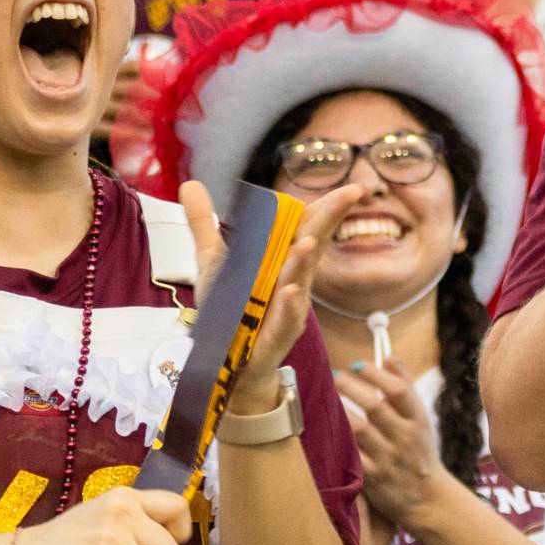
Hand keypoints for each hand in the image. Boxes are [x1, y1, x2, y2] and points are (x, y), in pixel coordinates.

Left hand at [180, 179, 360, 402]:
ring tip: (308, 239)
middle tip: (352, 193)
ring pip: (301, 279)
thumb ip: (204, 222)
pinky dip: (289, 305)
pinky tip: (292, 291)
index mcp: (282, 261)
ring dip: (304, 261)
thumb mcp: (212, 260)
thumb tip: (192, 183)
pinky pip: (286, 318)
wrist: (225, 361)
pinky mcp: (277, 334)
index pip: (309, 227)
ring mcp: (289, 307)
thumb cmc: (229, 308)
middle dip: (332, 219)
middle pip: (314, 244)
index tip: (352, 188)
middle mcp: (293, 280)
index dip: (329, 207)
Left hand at [341, 360, 455, 529]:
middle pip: (375, 407)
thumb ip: (405, 387)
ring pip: (359, 430)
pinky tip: (326, 426)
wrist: (427, 500)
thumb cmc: (419, 452)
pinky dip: (338, 440)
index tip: (357, 364)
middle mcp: (406, 438)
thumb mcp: (420, 419)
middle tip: (333, 375)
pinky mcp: (373, 479)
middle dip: (350, 387)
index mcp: (419, 421)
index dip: (376, 374)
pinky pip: (351, 455)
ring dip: (340, 410)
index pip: (399, 391)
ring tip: (325, 396)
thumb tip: (388, 357)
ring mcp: (389, 460)